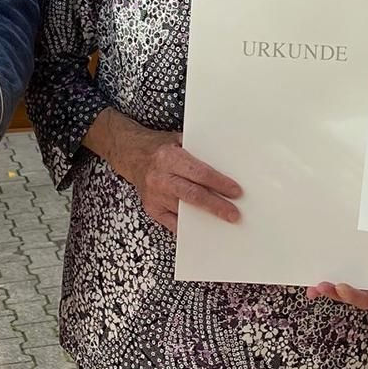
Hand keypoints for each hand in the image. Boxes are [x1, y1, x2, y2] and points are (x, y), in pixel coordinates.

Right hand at [85, 110, 240, 232]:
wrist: (131, 153)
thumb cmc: (159, 147)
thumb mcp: (179, 140)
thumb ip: (199, 152)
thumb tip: (227, 164)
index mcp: (169, 157)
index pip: (199, 173)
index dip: (219, 183)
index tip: (236, 191)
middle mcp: (160, 177)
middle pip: (193, 195)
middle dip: (216, 206)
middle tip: (234, 214)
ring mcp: (155, 195)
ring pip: (184, 211)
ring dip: (205, 219)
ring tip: (223, 223)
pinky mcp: (152, 208)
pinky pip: (173, 223)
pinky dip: (189, 228)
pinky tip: (204, 228)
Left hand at [307, 236, 367, 331]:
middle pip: (366, 298)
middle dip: (351, 297)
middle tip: (339, 288)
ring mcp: (358, 272)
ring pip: (347, 291)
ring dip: (333, 293)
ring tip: (319, 287)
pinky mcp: (342, 265)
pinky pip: (333, 280)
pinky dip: (322, 287)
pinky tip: (312, 288)